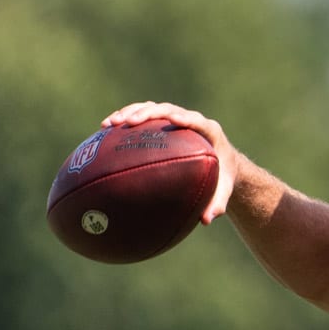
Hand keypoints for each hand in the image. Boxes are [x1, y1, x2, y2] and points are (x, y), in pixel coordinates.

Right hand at [102, 102, 237, 224]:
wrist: (222, 162)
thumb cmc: (223, 176)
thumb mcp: (223, 191)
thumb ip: (218, 204)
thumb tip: (205, 220)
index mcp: (211, 132)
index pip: (197, 121)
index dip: (185, 118)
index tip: (171, 120)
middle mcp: (192, 121)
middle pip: (169, 110)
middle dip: (148, 113)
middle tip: (129, 122)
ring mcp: (176, 118)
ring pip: (152, 108)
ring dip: (131, 112)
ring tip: (110, 123)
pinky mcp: (164, 122)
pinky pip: (144, 115)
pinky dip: (126, 118)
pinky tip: (105, 129)